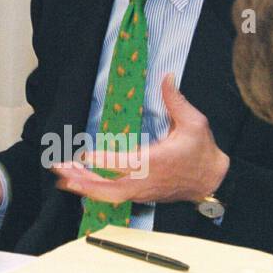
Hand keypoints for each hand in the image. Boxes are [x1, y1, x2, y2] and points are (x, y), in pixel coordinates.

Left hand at [51, 73, 229, 204]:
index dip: (104, 160)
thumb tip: (166, 77)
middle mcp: (145, 180)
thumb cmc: (202, 152)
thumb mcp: (194, 123)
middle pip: (108, 187)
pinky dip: (94, 189)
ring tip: (62, 174)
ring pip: (107, 194)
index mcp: (156, 162)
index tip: (84, 156)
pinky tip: (79, 180)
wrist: (212, 181)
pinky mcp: (140, 195)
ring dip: (84, 184)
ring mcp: (141, 191)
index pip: (126, 163)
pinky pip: (112, 196)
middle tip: (60, 168)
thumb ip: (176, 100)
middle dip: (82, 179)